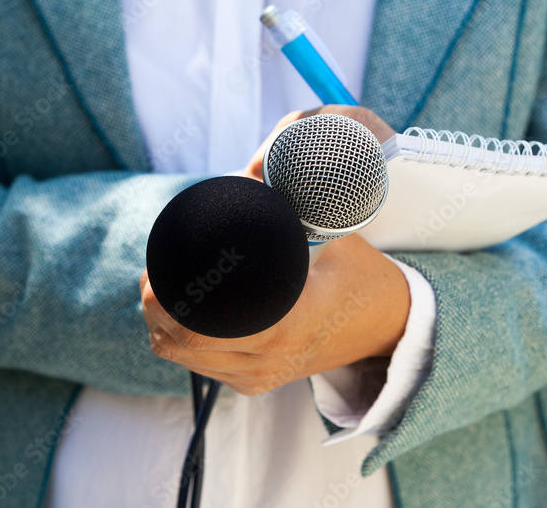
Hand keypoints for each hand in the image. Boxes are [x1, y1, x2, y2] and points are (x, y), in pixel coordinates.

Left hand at [140, 105, 408, 395]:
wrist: (393, 326)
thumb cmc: (364, 276)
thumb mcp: (336, 234)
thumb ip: (294, 204)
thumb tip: (254, 164)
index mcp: (286, 323)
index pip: (197, 326)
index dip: (165, 298)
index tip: (157, 267)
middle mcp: (268, 358)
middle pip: (178, 343)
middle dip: (155, 305)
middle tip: (153, 271)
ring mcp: (262, 376)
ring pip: (182, 358)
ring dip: (162, 325)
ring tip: (161, 287)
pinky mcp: (258, 383)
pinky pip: (202, 368)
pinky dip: (181, 344)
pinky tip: (180, 316)